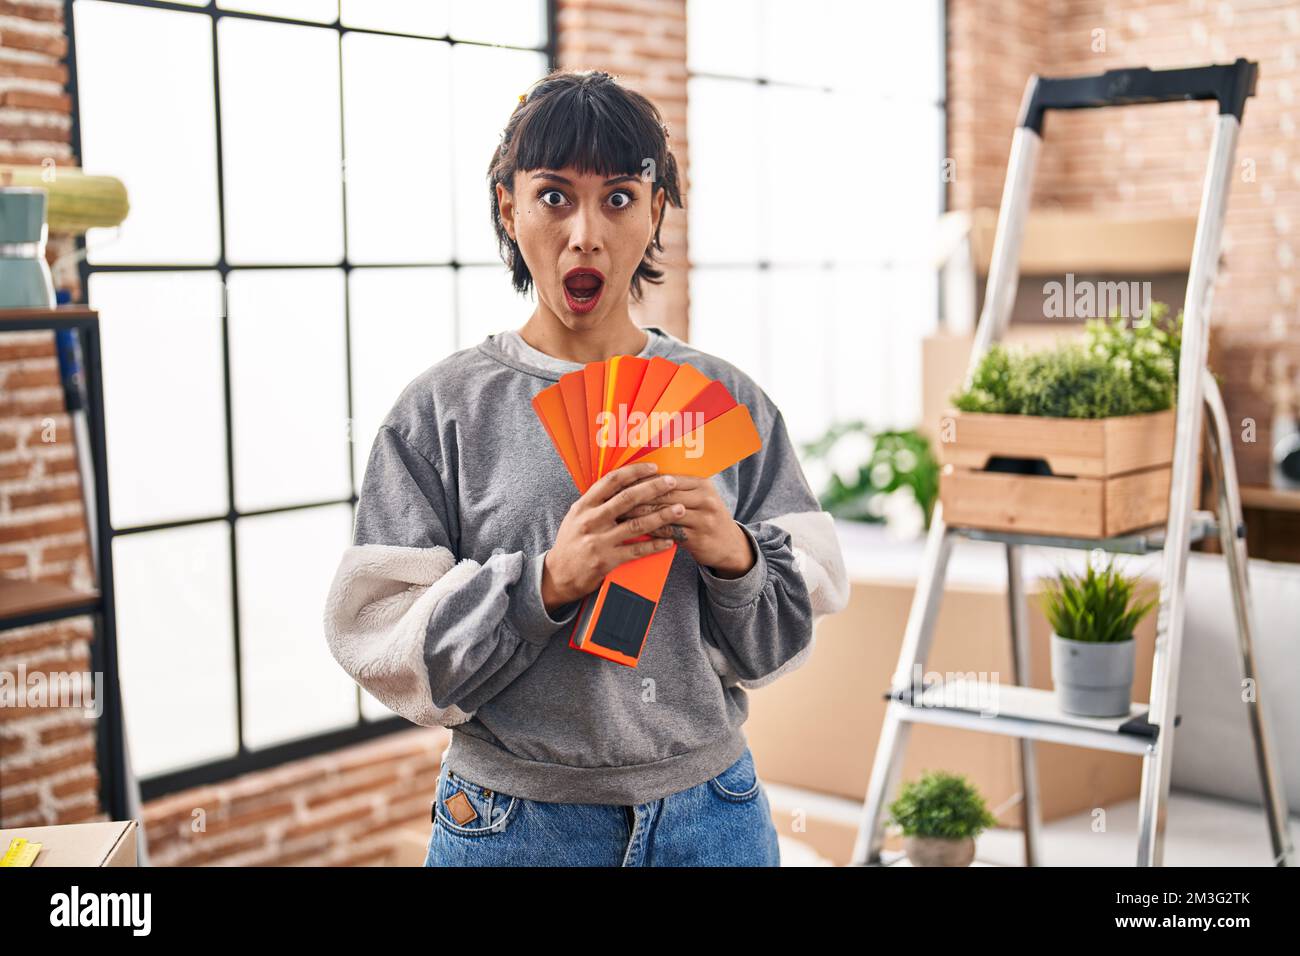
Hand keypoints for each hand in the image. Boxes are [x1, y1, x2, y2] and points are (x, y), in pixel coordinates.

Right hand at [540, 462, 684, 611]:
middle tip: (672, 482)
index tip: (653, 467)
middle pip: (628, 499)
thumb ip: (596, 502)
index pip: (611, 481)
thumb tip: (622, 483)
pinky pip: (637, 550)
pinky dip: (655, 545)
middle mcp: (591, 520)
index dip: (634, 471)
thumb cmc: (571, 543)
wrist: (557, 575)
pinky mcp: (607, 561)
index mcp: (584, 506)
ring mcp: (599, 541)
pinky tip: (670, 541)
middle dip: (653, 488)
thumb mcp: (576, 516)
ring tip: (679, 509)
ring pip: (637, 525)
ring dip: (662, 516)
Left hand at [616, 474, 754, 578]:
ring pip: (664, 513)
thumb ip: (676, 488)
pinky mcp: (698, 538)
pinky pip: (668, 532)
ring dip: (640, 515)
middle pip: (664, 494)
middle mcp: (705, 498)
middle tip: (614, 499)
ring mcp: (703, 519)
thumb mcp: (698, 498)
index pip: (667, 478)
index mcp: (702, 483)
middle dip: (637, 497)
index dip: (642, 480)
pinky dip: (650, 531)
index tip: (622, 482)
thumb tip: (641, 477)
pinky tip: (635, 531)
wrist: (730, 546)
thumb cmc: (706, 518)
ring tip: (619, 515)